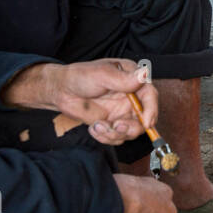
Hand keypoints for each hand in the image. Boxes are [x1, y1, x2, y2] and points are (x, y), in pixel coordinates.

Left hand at [1, 59, 155, 145]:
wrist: (61, 91)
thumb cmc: (80, 76)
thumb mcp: (102, 74)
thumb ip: (123, 79)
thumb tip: (144, 75)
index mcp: (132, 79)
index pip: (150, 96)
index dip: (151, 110)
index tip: (146, 122)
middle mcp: (131, 97)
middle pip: (144, 118)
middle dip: (132, 128)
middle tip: (117, 127)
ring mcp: (122, 112)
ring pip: (131, 131)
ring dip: (115, 134)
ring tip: (98, 126)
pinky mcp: (113, 123)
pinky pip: (117, 138)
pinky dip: (106, 137)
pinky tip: (94, 127)